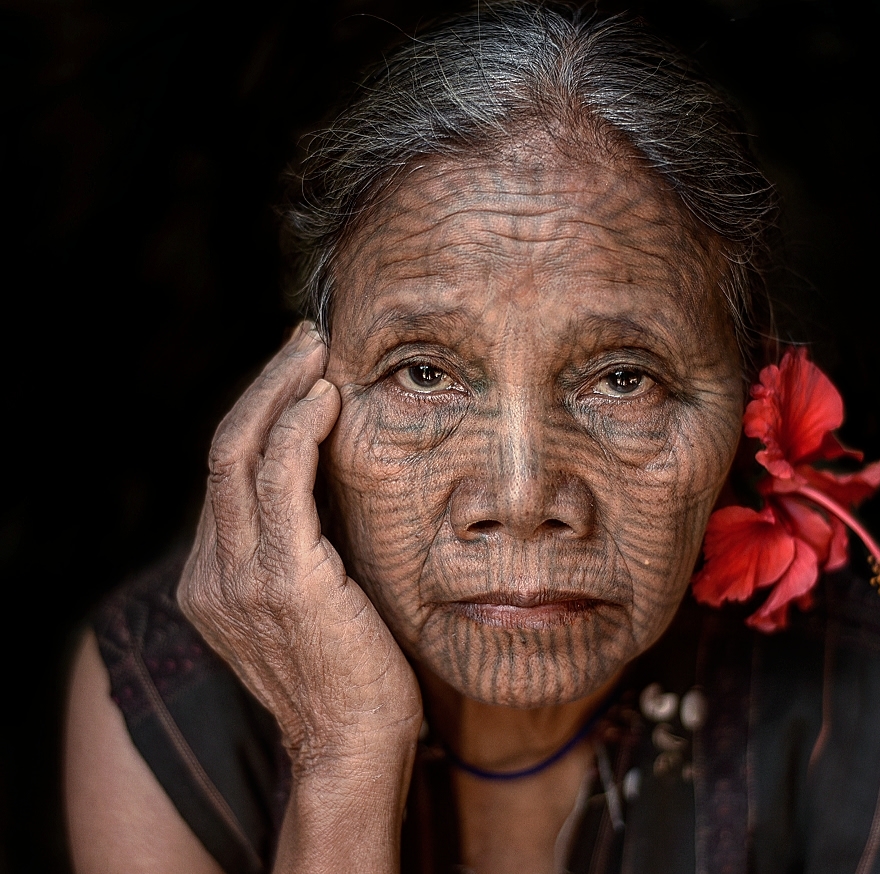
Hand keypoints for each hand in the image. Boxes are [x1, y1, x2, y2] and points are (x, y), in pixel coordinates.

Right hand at [177, 323, 422, 779]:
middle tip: (304, 341)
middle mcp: (213, 575)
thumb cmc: (349, 677)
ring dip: (280, 390)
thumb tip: (327, 491)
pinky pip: (282, 482)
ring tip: (316, 350)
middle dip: (263, 386)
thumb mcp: (307, 608)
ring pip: (240, 453)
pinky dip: (299, 431)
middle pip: (220, 451)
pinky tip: (326, 397)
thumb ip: (297, 552)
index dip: (259, 416)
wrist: (353, 748)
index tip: (299, 378)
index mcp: (215, 580)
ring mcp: (240, 578)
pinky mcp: (285, 580)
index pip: (226, 476)